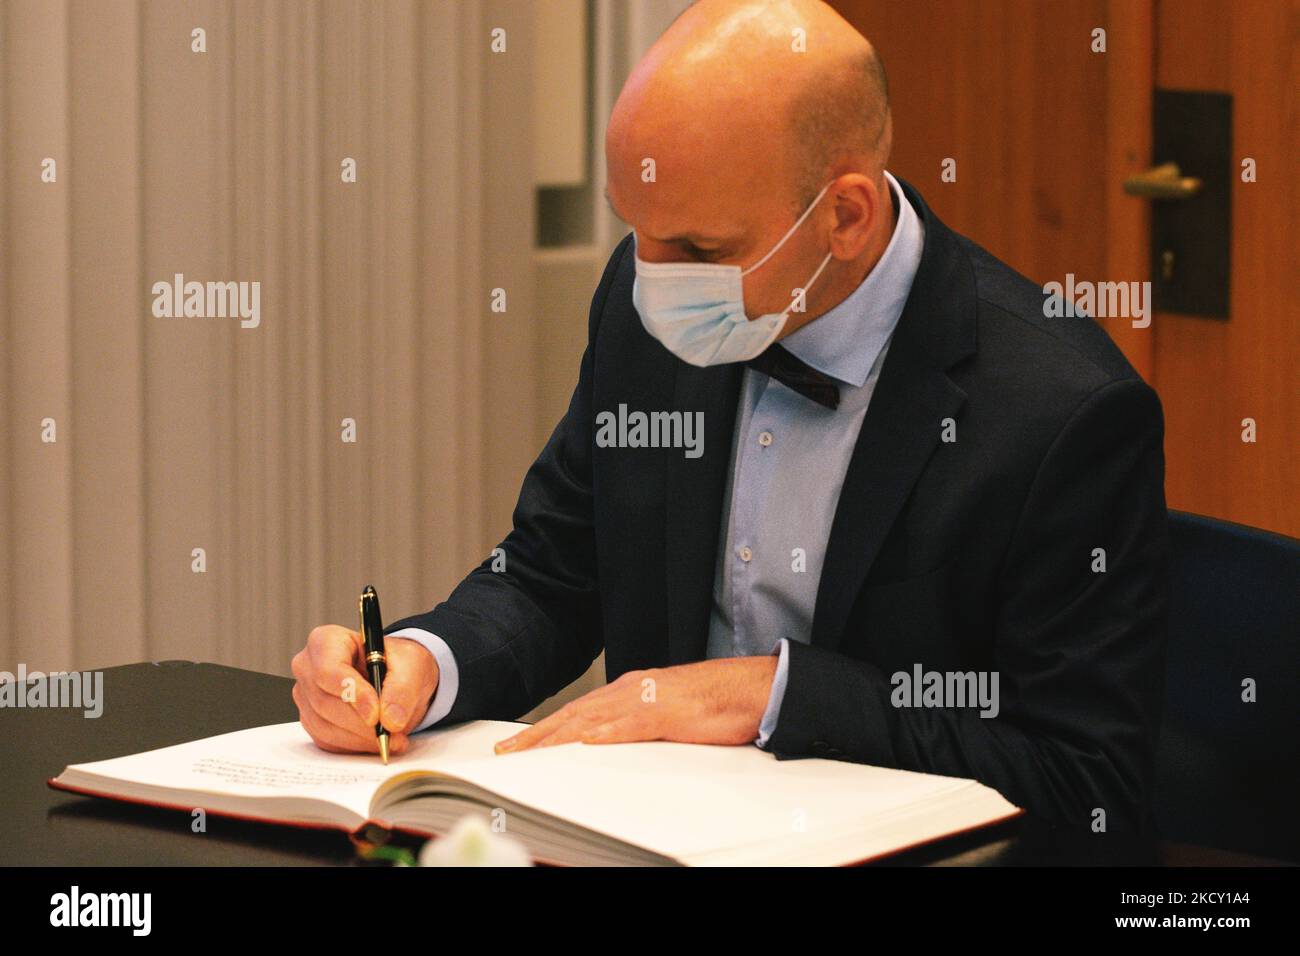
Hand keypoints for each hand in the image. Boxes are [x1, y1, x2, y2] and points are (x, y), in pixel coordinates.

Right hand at [292, 625, 438, 755]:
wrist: (398, 678)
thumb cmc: (398, 663)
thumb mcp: (410, 666)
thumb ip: (401, 690)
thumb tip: (390, 719)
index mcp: (326, 641)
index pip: (328, 670)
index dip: (351, 694)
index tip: (375, 715)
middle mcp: (308, 668)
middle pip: (325, 702)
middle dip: (361, 723)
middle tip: (393, 733)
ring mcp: (306, 697)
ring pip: (325, 726)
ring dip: (361, 739)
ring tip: (394, 738)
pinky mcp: (313, 721)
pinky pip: (328, 741)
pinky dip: (356, 746)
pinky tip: (379, 741)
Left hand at [494, 657, 776, 753]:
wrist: (747, 688)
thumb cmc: (713, 702)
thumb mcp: (666, 713)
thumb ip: (638, 723)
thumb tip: (613, 742)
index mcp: (630, 690)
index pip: (579, 712)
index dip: (547, 728)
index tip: (521, 744)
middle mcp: (631, 690)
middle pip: (574, 715)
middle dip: (538, 735)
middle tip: (506, 753)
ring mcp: (646, 700)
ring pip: (592, 719)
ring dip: (558, 737)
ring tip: (530, 753)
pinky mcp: (666, 712)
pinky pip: (631, 725)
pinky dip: (606, 734)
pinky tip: (586, 744)